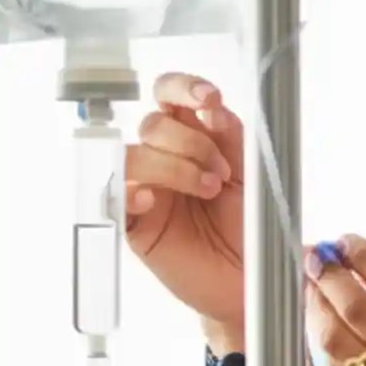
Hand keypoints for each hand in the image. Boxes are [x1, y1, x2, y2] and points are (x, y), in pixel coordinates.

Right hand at [125, 72, 244, 329]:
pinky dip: (132, 191)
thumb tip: (214, 107)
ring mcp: (147, 188)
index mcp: (195, 139)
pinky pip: (114, 197)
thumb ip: (233, 139)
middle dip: (193, 142)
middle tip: (222, 174)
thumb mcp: (250, 175)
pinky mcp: (134, 223)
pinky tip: (152, 200)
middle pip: (154, 123)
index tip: (209, 98)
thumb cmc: (250, 226)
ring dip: (174, 167)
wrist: (251, 277)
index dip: (184, 88)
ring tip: (208, 191)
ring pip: (134, 154)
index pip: (172, 97)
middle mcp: (167, 158)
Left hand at [304, 235, 365, 365]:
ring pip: (339, 347)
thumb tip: (363, 268)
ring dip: (319, 312)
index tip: (345, 241)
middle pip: (359, 311)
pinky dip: (332, 350)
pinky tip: (329, 330)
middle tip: (316, 259)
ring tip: (313, 292)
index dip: (364, 257)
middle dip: (330, 279)